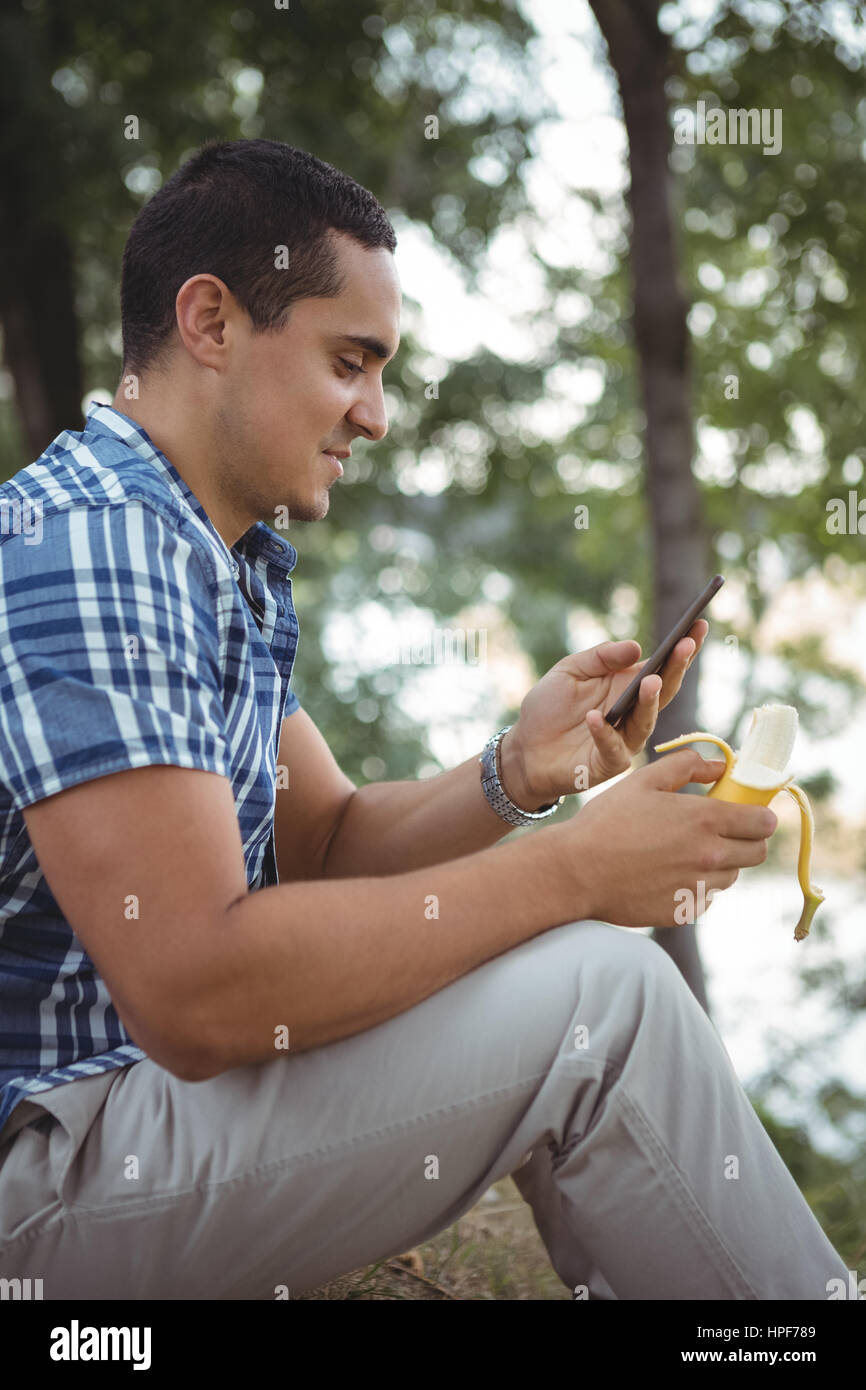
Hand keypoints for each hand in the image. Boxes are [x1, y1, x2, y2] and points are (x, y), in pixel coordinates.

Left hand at [506, 619, 707, 804]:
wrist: (525, 748)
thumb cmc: (549, 708)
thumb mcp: (569, 671)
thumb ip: (599, 657)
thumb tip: (636, 648)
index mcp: (628, 686)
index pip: (663, 666)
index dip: (684, 648)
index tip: (699, 624)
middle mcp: (634, 712)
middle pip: (664, 690)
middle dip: (677, 667)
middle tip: (685, 645)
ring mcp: (625, 739)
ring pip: (645, 721)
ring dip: (649, 701)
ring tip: (650, 680)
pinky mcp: (608, 763)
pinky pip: (612, 748)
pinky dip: (604, 733)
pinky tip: (595, 717)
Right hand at [553, 749, 777, 927]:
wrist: (576, 872)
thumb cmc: (607, 821)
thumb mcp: (643, 781)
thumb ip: (687, 766)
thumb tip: (720, 766)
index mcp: (705, 819)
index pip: (764, 822)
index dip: (759, 815)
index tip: (748, 813)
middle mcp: (710, 856)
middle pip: (757, 852)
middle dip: (746, 840)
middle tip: (720, 832)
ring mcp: (699, 887)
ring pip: (731, 875)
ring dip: (720, 863)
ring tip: (683, 853)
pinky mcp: (686, 911)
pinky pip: (706, 897)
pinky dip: (696, 886)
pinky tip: (666, 875)